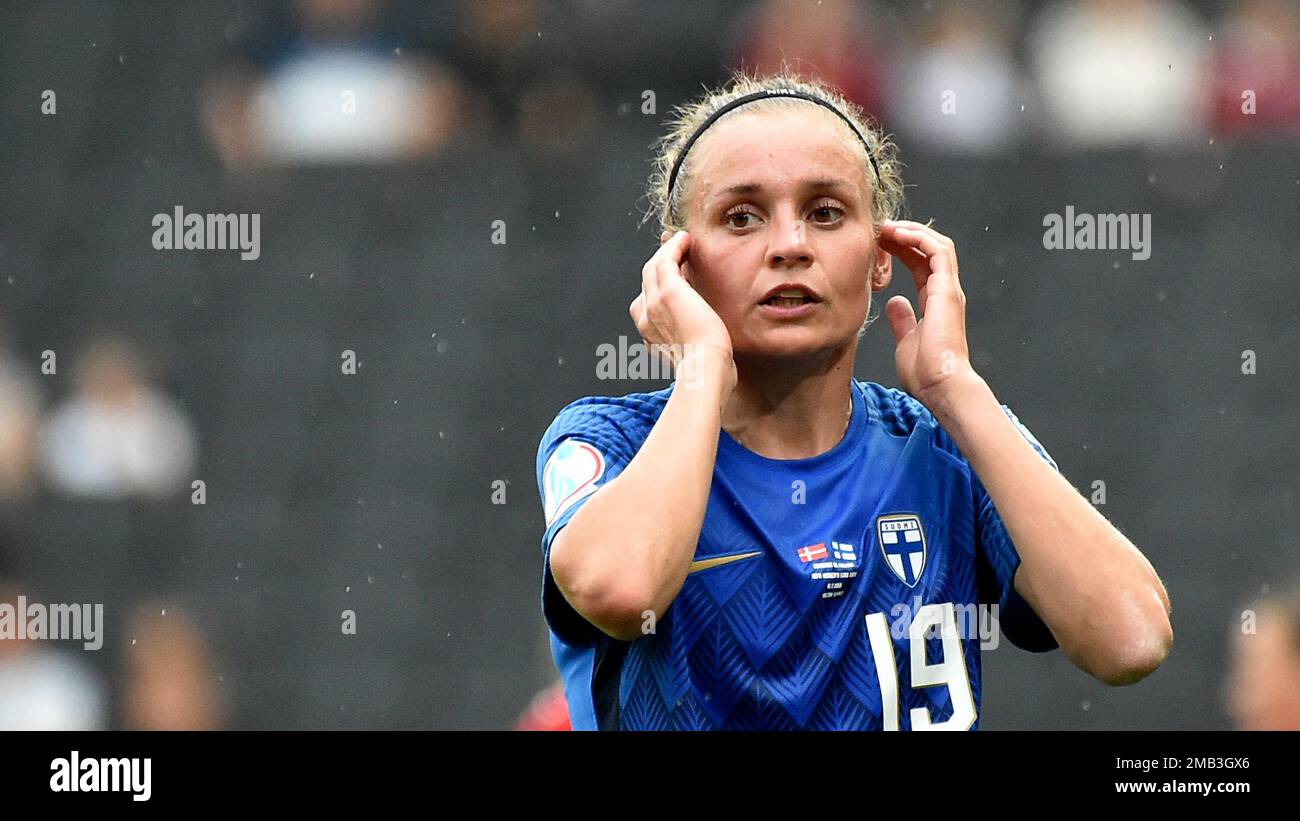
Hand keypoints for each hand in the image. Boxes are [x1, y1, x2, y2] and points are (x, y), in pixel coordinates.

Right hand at [629, 230, 736, 393]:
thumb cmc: (707, 371)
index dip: (659, 283)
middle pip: (648, 280)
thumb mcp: (696, 354)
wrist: (705, 371)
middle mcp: (645, 317)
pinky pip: (665, 258)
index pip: (648, 300)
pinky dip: (674, 246)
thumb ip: (694, 341)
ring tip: (683, 241)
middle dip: (660, 261)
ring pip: (654, 267)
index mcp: (649, 333)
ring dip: (668, 250)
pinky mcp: (668, 291)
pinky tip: (686, 239)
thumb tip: (706, 336)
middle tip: (676, 248)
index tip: (674, 272)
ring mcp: (653, 303)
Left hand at [878, 220, 977, 410]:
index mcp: (936, 302)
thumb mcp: (906, 341)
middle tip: (880, 228)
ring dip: (911, 231)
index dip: (902, 250)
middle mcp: (945, 292)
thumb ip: (902, 320)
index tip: (880, 243)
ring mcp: (949, 289)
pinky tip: (897, 234)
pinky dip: (919, 237)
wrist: (941, 386)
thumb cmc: (926, 373)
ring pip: (936, 244)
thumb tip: (894, 303)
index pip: (921, 264)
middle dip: (905, 235)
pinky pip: (938, 251)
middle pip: (928, 250)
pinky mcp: (947, 290)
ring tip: (887, 226)